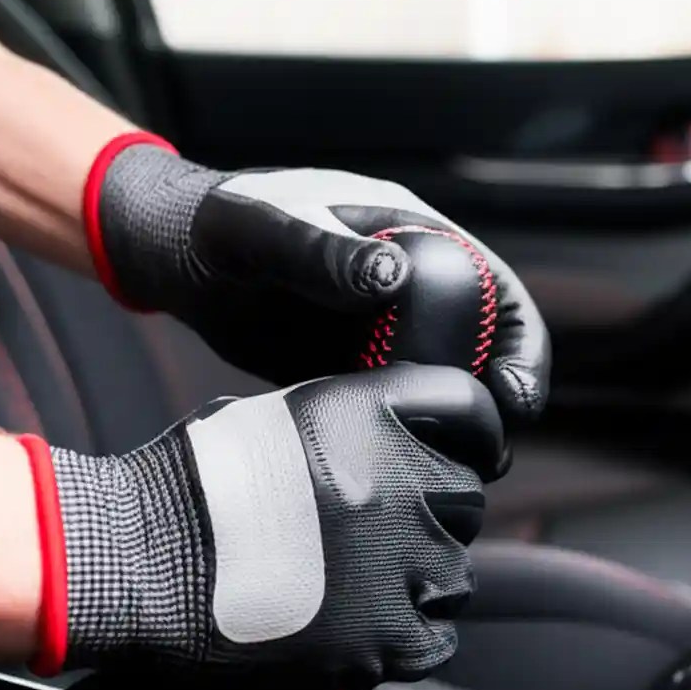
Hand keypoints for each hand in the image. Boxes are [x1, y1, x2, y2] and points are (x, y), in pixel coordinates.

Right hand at [20, 364, 503, 681]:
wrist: (131, 565)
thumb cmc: (190, 488)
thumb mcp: (277, 416)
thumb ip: (357, 419)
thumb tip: (415, 441)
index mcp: (364, 414)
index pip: (469, 407)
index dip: (477, 433)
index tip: (475, 453)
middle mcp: (394, 480)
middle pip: (466, 495)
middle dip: (432, 512)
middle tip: (376, 533)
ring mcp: (396, 561)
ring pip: (455, 570)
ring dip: (419, 576)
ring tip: (353, 583)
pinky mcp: (385, 634)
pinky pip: (435, 633)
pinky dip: (406, 633)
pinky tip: (357, 625)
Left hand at [84, 134, 548, 421]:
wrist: (170, 255)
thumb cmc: (220, 221)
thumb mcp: (266, 228)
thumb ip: (322, 252)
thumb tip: (390, 279)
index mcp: (418, 239)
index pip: (498, 293)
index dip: (520, 344)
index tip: (516, 394)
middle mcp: (414, 290)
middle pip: (485, 350)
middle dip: (500, 400)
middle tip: (493, 448)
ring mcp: (384, 334)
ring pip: (446, 386)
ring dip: (457, 426)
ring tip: (455, 468)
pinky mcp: (353, 371)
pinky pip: (396, 408)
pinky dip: (406, 437)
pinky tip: (397, 467)